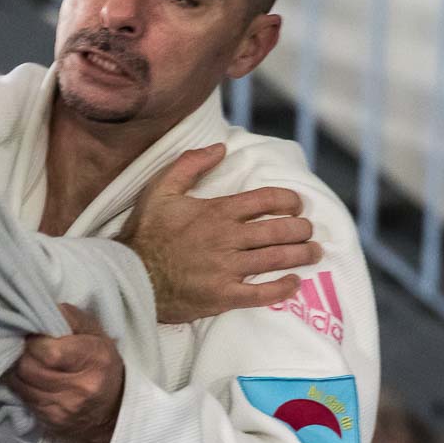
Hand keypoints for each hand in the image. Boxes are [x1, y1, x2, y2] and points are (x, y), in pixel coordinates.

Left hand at [6, 305, 124, 442]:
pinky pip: (23, 398)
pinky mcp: (51, 421)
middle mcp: (81, 387)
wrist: (113, 410)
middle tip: (29, 348)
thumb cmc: (102, 364)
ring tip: (29, 361)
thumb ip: (71, 317)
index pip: (49, 352)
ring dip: (19, 370)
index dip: (35, 341)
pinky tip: (32, 379)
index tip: (36, 336)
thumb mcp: (96, 334)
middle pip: (30, 368)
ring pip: (21, 383)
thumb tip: (43, 308)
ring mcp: (65, 408)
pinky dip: (22, 386)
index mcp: (95, 359)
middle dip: (23, 354)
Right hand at [119, 144, 321, 323]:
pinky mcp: (223, 296)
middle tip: (308, 230)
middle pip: (278, 230)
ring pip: (276, 259)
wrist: (129, 275)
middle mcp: (227, 238)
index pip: (265, 200)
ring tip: (314, 252)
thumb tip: (220, 147)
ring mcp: (227, 269)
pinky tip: (295, 283)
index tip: (297, 204)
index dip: (288, 200)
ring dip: (302, 255)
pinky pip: (261, 295)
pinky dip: (283, 289)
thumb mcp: (161, 189)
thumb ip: (190, 164)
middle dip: (301, 228)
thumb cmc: (146, 233)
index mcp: (217, 211)